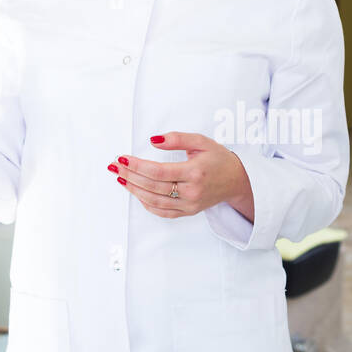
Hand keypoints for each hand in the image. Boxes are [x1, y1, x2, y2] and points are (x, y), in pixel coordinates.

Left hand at [111, 131, 252, 220]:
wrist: (236, 180)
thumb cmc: (218, 159)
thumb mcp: (201, 141)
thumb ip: (177, 139)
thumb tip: (153, 140)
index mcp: (195, 172)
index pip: (158, 171)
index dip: (137, 166)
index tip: (122, 158)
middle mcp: (192, 191)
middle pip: (153, 186)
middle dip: (130, 176)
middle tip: (115, 166)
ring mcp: (190, 204)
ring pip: (154, 201)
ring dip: (134, 190)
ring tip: (121, 178)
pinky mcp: (188, 212)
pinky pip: (162, 212)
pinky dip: (146, 204)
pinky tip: (137, 192)